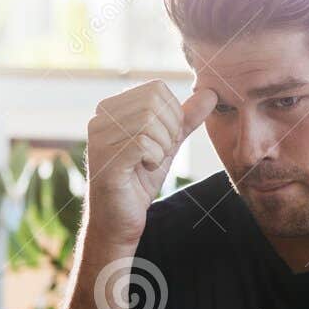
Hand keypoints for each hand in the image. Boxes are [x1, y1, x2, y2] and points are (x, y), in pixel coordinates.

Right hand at [83, 80, 216, 247]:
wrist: (119, 220)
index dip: (173, 114)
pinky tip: (145, 169)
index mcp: (111, 107)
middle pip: (154, 102)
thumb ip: (185, 118)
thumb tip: (210, 93)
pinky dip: (155, 158)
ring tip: (150, 163)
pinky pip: (143, 143)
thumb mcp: (167, 144)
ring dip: (162, 147)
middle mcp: (100, 118)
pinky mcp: (105, 159)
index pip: (157, 88)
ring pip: (149, 121)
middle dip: (169, 130)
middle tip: (159, 152)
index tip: (165, 139)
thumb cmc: (139, 181)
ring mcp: (99, 138)